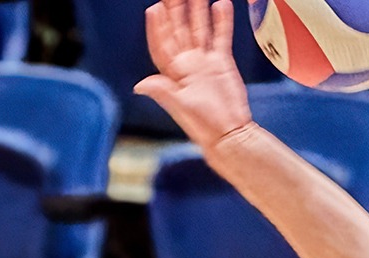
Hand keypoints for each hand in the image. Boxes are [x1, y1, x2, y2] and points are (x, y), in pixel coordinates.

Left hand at [136, 0, 252, 147]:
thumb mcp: (181, 107)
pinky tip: (220, 4)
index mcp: (172, 74)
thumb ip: (163, 92)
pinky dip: (221, 21)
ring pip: (198, 29)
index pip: (161, 44)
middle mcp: (187, 64)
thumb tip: (140, 86)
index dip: (157, 27)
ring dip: (197, 10)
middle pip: (179, 30)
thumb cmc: (203, 124)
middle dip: (176, 10)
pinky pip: (220, 37)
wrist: (229, 133)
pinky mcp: (222, 62)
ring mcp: (204, 61)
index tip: (155, 9)